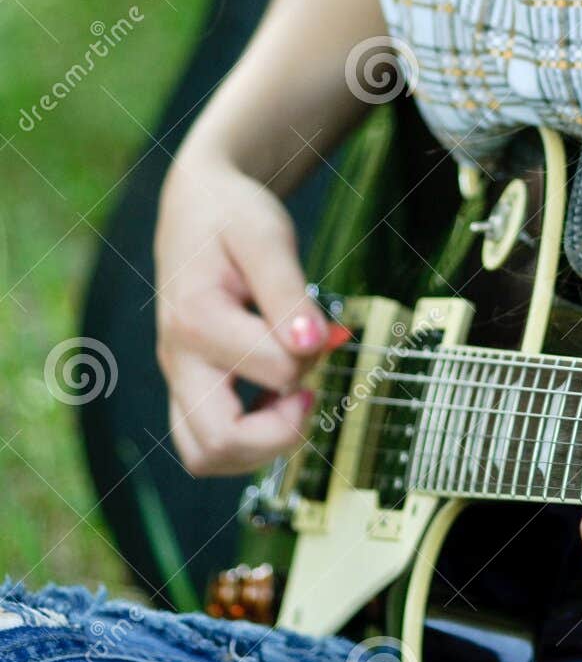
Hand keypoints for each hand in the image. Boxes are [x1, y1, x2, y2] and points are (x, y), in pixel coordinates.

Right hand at [154, 154, 333, 474]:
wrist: (196, 206)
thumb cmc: (231, 216)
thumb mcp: (266, 236)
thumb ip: (289, 292)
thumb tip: (314, 346)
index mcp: (196, 317)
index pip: (272, 371)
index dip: (311, 356)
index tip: (323, 330)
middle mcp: (179, 358)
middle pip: (218, 442)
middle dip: (281, 431)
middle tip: (309, 390)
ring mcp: (179, 377)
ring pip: (206, 455)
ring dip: (260, 446)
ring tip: (292, 398)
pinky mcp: (187, 385)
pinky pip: (205, 443)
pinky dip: (246, 440)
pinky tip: (276, 399)